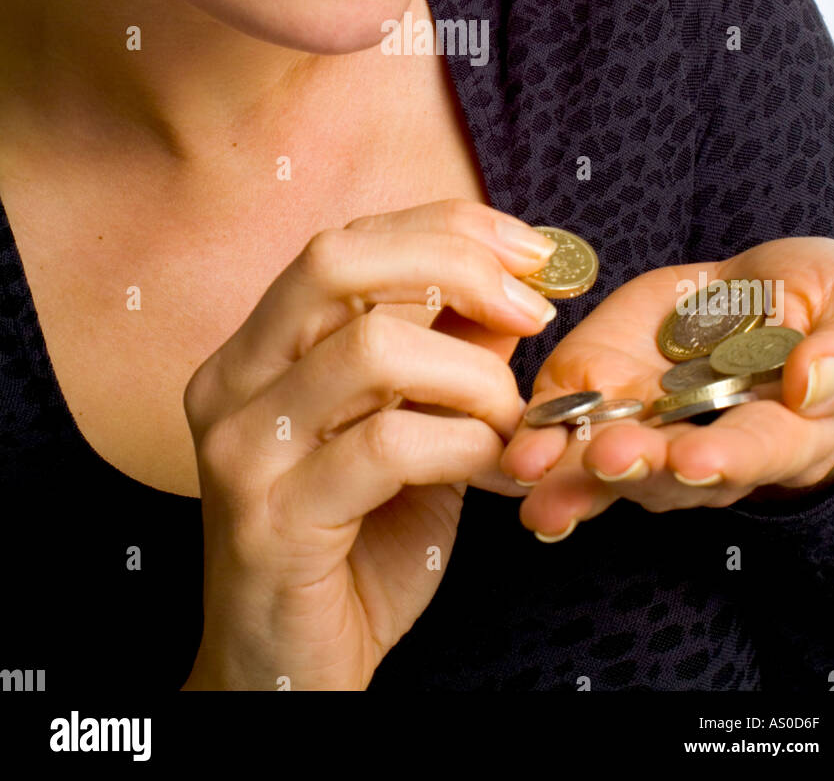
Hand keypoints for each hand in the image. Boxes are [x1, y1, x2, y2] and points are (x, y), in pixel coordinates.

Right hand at [179, 199, 555, 689]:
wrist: (286, 674)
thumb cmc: (353, 549)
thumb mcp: (408, 433)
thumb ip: (445, 359)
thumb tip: (511, 290)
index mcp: (257, 349)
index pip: (345, 242)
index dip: (444, 227)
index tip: (528, 250)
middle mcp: (233, 381)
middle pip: (336, 263)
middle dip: (455, 265)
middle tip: (532, 309)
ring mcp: (243, 448)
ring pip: (370, 348)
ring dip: (472, 376)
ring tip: (505, 420)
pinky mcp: (273, 518)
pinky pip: (388, 444)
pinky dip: (463, 444)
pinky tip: (489, 469)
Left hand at [499, 237, 833, 539]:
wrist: (770, 297)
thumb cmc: (831, 308)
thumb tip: (812, 380)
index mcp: (787, 431)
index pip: (758, 449)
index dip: (726, 456)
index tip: (695, 458)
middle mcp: (710, 446)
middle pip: (672, 473)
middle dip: (637, 466)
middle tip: (610, 456)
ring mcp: (650, 427)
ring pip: (610, 466)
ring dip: (571, 474)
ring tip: (538, 470)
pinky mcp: (600, 393)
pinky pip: (562, 429)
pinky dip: (534, 445)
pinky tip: (510, 458)